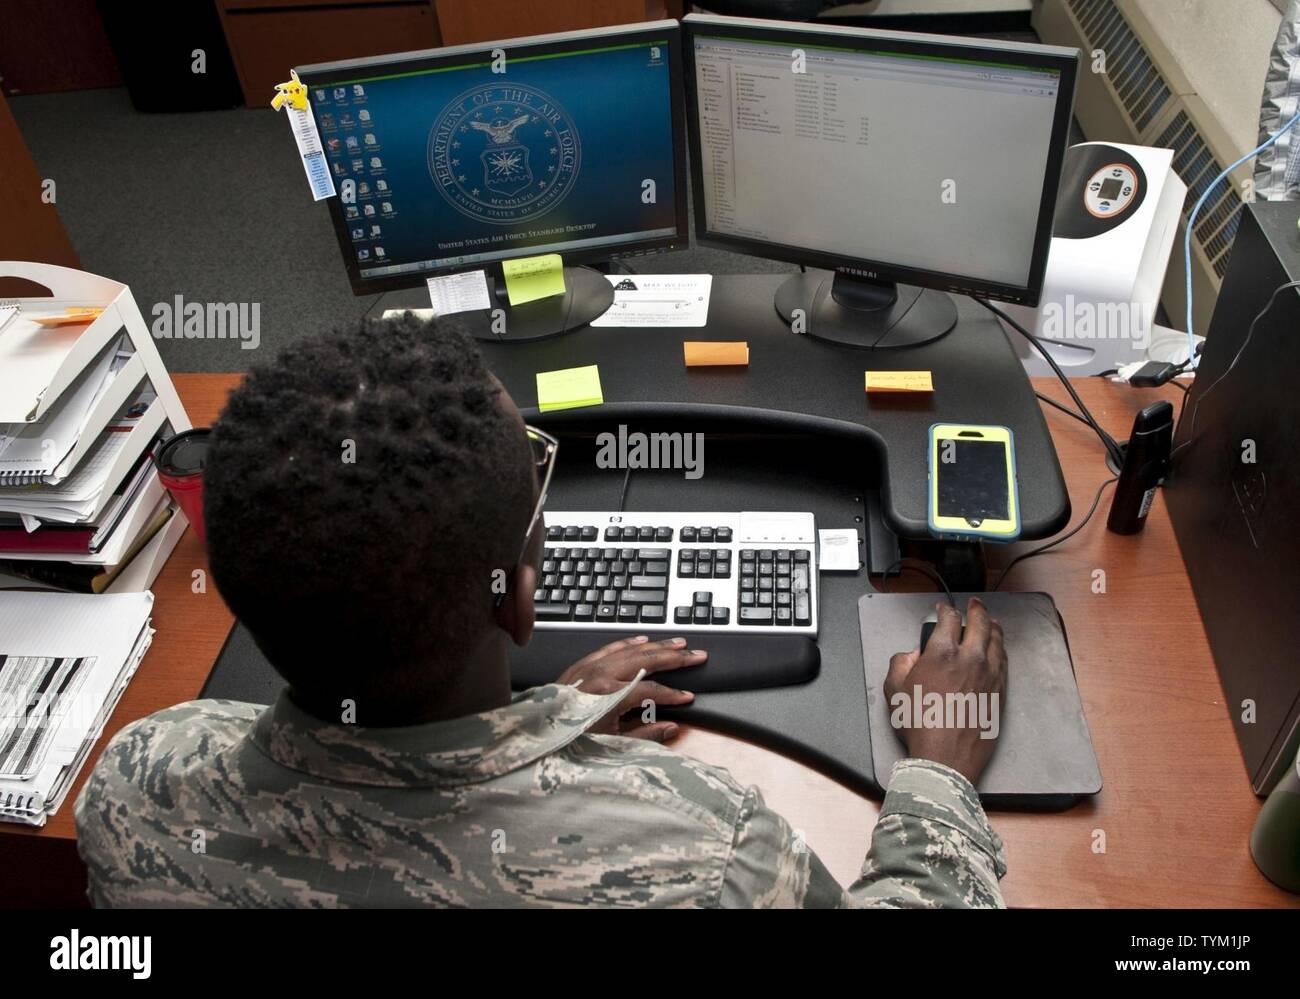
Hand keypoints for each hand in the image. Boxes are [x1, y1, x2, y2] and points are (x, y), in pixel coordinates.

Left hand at [557, 635, 704, 740]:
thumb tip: (671, 727)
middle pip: (646, 660)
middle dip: (675, 657)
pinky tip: (642, 640)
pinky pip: (608, 647)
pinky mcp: (579, 666)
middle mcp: (601, 675)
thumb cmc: (571, 743)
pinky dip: (627, 642)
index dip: (673, 695)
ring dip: (656, 645)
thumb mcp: (611, 745)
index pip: (652, 690)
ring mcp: (589, 667)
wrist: (534, 738)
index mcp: (610, 695)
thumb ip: (645, 735)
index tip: (689, 697)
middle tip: (696, 654)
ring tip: (678, 642)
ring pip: (630, 649)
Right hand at [884, 598, 1006, 784]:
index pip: (949, 620)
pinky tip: (998, 649)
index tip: (942, 609)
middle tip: (974, 604)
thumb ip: (899, 664)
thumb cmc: (919, 725)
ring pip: (997, 641)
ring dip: (993, 626)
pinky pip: (1004, 662)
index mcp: (942, 654)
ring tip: (991, 620)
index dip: (945, 609)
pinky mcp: (999, 691)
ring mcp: (989, 675)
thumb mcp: (894, 690)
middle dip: (977, 609)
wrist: (946, 756)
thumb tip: (911, 655)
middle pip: (980, 623)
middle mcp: (970, 659)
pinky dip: (1000, 649)